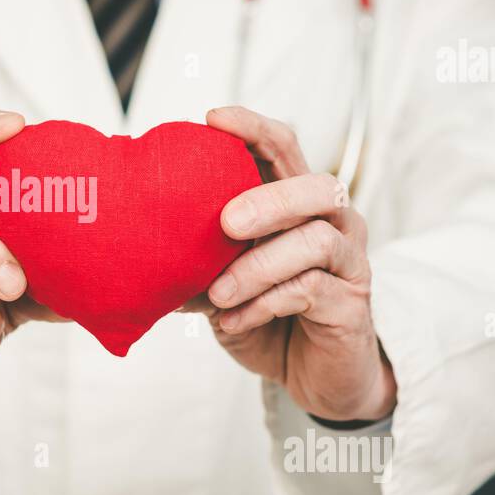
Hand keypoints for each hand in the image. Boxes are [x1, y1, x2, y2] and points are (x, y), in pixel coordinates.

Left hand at [187, 106, 395, 422]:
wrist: (309, 376)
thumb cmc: (264, 315)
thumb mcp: (224, 279)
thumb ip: (201, 253)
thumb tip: (143, 237)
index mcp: (298, 203)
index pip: (284, 148)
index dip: (253, 127)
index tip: (212, 118)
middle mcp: (333, 223)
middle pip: (316, 187)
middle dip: (269, 199)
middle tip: (225, 222)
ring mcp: (349, 262)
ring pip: (315, 241)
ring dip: (259, 265)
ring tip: (217, 293)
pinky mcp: (352, 303)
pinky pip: (310, 291)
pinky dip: (264, 303)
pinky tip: (231, 321)